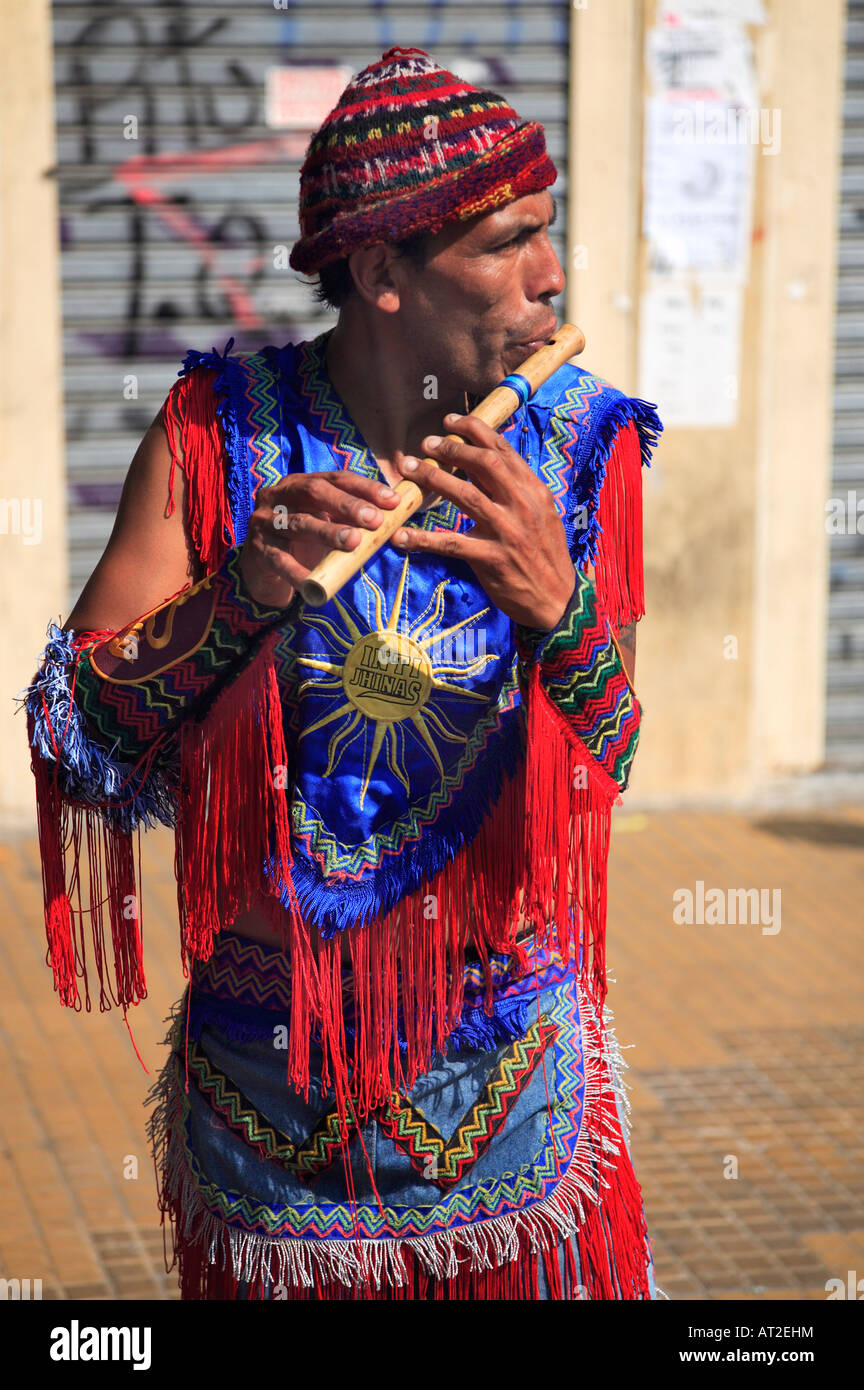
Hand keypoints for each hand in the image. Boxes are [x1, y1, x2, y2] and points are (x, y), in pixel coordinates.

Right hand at [240, 471, 401, 606]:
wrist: (263, 569)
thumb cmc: (303, 544)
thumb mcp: (328, 525)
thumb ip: (353, 521)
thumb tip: (396, 522)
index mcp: (301, 483)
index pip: (336, 478)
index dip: (364, 488)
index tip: (392, 501)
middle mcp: (279, 495)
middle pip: (314, 491)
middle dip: (347, 504)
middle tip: (374, 520)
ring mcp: (264, 521)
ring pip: (297, 523)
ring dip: (327, 532)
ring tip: (353, 542)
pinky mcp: (257, 549)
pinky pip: (279, 560)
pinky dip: (297, 572)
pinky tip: (314, 582)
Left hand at [391, 414, 573, 629]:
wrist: (557, 600)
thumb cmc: (544, 555)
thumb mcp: (541, 515)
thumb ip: (515, 490)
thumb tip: (485, 464)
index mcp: (533, 491)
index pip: (502, 450)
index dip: (474, 430)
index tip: (450, 422)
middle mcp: (522, 505)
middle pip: (484, 464)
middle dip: (452, 448)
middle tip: (426, 445)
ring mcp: (507, 532)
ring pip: (465, 495)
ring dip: (433, 479)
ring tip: (409, 470)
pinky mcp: (492, 559)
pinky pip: (451, 544)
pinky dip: (423, 539)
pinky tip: (401, 536)